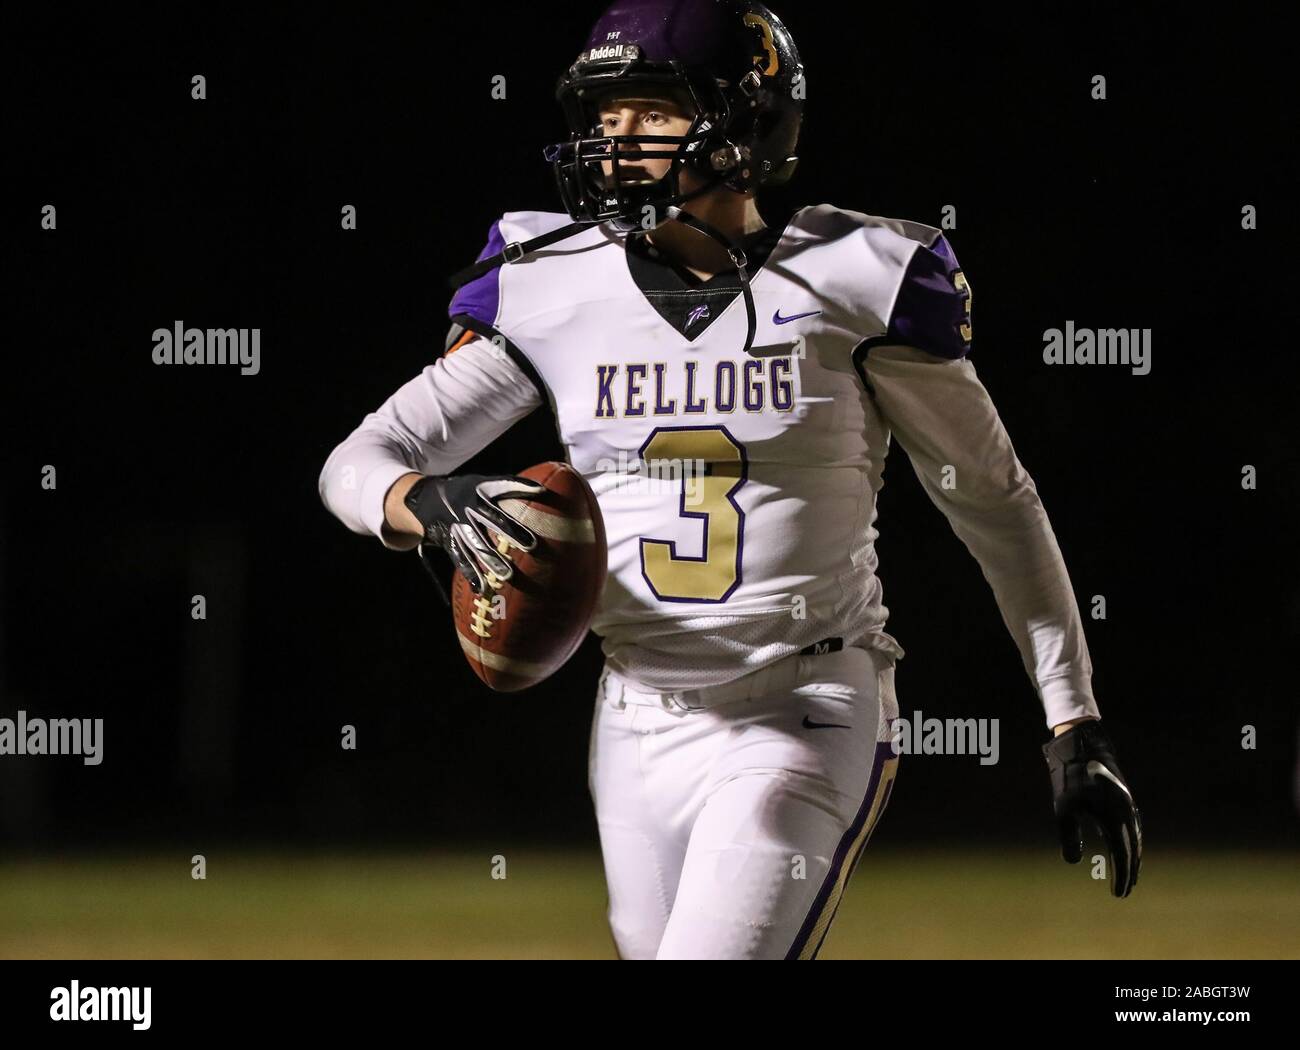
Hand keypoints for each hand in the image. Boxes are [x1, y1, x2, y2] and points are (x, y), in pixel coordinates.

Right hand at [404, 473, 543, 594]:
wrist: (426, 500)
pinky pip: (461, 560)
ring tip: (508, 575)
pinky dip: (470, 574)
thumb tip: (543, 489)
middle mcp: (467, 510)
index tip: (538, 507)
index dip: (518, 500)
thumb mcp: (483, 483)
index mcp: (478, 495)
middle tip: (531, 546)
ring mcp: (458, 528)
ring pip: (476, 546)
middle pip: (492, 523)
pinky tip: (481, 589)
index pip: (501, 495)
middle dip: (511, 535)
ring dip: (491, 561)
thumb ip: (511, 486)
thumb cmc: (464, 491)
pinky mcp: (451, 543)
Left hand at [1042, 720, 1142, 897]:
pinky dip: (1131, 841)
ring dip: (1132, 857)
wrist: (1083, 746)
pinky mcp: (1124, 798)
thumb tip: (1073, 861)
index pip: (1122, 855)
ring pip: (1135, 838)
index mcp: (1115, 818)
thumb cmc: (1070, 777)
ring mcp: (1128, 805)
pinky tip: (1124, 847)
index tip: (1119, 893)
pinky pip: (1132, 826)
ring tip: (1129, 874)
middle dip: (1129, 871)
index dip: (1121, 876)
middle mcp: (1127, 813)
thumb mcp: (1064, 809)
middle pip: (1133, 850)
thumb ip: (1069, 837)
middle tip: (1125, 889)